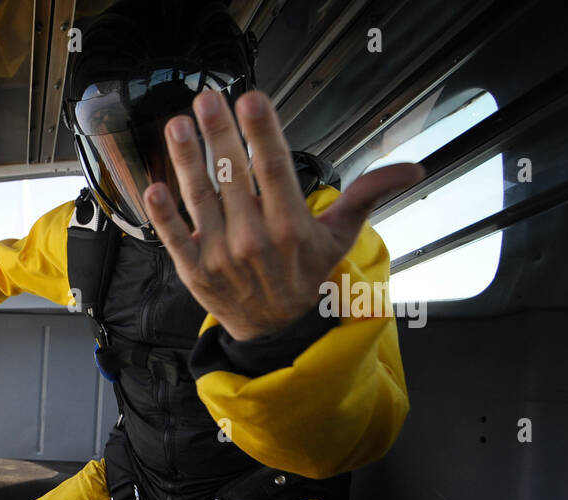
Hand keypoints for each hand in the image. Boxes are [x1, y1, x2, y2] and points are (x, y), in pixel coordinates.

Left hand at [142, 89, 424, 340]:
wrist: (276, 332)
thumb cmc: (305, 275)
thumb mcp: (340, 236)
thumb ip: (368, 195)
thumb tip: (413, 169)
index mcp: (291, 225)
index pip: (274, 169)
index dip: (261, 133)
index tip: (251, 100)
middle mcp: (255, 239)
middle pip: (233, 178)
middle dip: (218, 135)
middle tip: (207, 99)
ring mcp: (221, 256)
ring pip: (201, 200)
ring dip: (186, 161)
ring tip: (178, 126)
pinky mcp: (195, 270)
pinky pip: (176, 238)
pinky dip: (164, 215)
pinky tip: (154, 187)